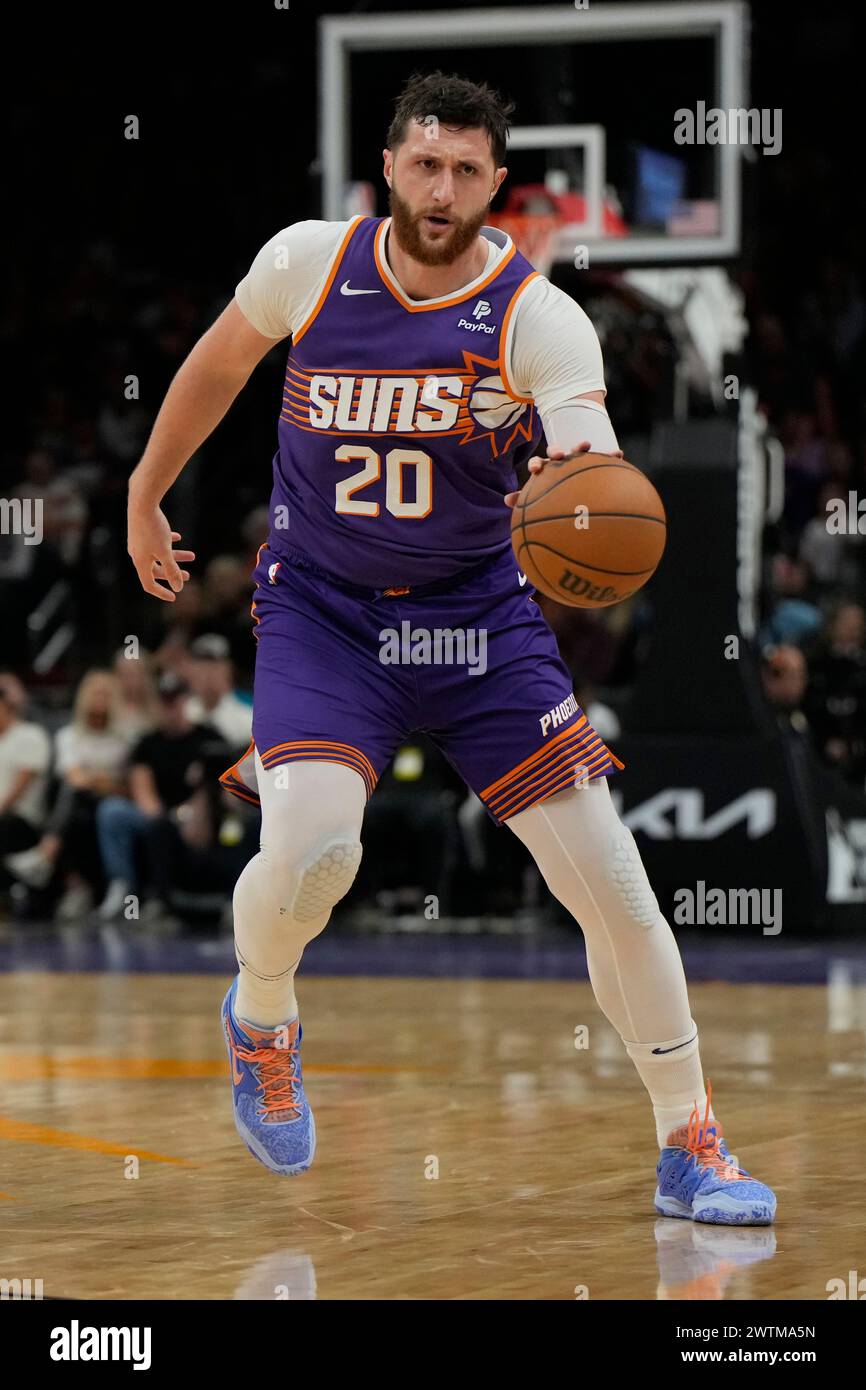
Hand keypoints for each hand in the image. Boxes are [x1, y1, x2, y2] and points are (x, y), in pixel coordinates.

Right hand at [127, 499, 194, 601]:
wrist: (142, 502)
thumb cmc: (153, 528)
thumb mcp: (165, 552)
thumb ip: (172, 570)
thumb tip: (178, 587)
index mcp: (140, 562)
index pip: (149, 584)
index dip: (161, 592)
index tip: (174, 597)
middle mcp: (137, 554)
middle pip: (156, 570)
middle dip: (173, 574)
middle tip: (188, 576)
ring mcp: (139, 542)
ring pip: (159, 555)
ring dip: (176, 557)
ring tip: (192, 556)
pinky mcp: (142, 531)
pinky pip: (156, 541)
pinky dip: (168, 542)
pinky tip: (178, 537)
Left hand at [504, 440, 623, 508]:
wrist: (576, 490)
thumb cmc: (554, 495)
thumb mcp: (540, 497)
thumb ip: (525, 498)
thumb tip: (506, 500)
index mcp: (546, 469)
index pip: (538, 463)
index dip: (536, 465)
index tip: (536, 470)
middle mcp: (561, 461)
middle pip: (556, 451)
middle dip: (556, 451)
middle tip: (558, 455)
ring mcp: (578, 459)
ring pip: (578, 450)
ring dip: (580, 446)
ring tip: (586, 444)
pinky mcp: (595, 461)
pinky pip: (604, 457)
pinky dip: (610, 455)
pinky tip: (618, 454)